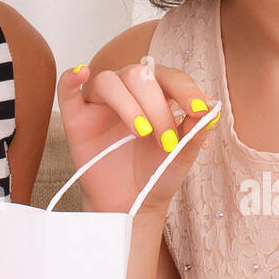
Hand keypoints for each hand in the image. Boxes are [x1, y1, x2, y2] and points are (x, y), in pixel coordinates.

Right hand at [55, 58, 217, 216]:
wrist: (131, 205)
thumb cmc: (156, 174)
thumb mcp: (182, 156)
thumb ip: (195, 131)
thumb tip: (211, 109)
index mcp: (157, 93)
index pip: (170, 77)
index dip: (185, 89)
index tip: (198, 109)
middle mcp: (128, 91)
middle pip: (139, 74)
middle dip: (157, 107)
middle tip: (166, 141)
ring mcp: (100, 102)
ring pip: (109, 80)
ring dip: (128, 104)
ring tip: (141, 132)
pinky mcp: (76, 118)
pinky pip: (67, 89)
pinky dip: (71, 78)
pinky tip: (82, 72)